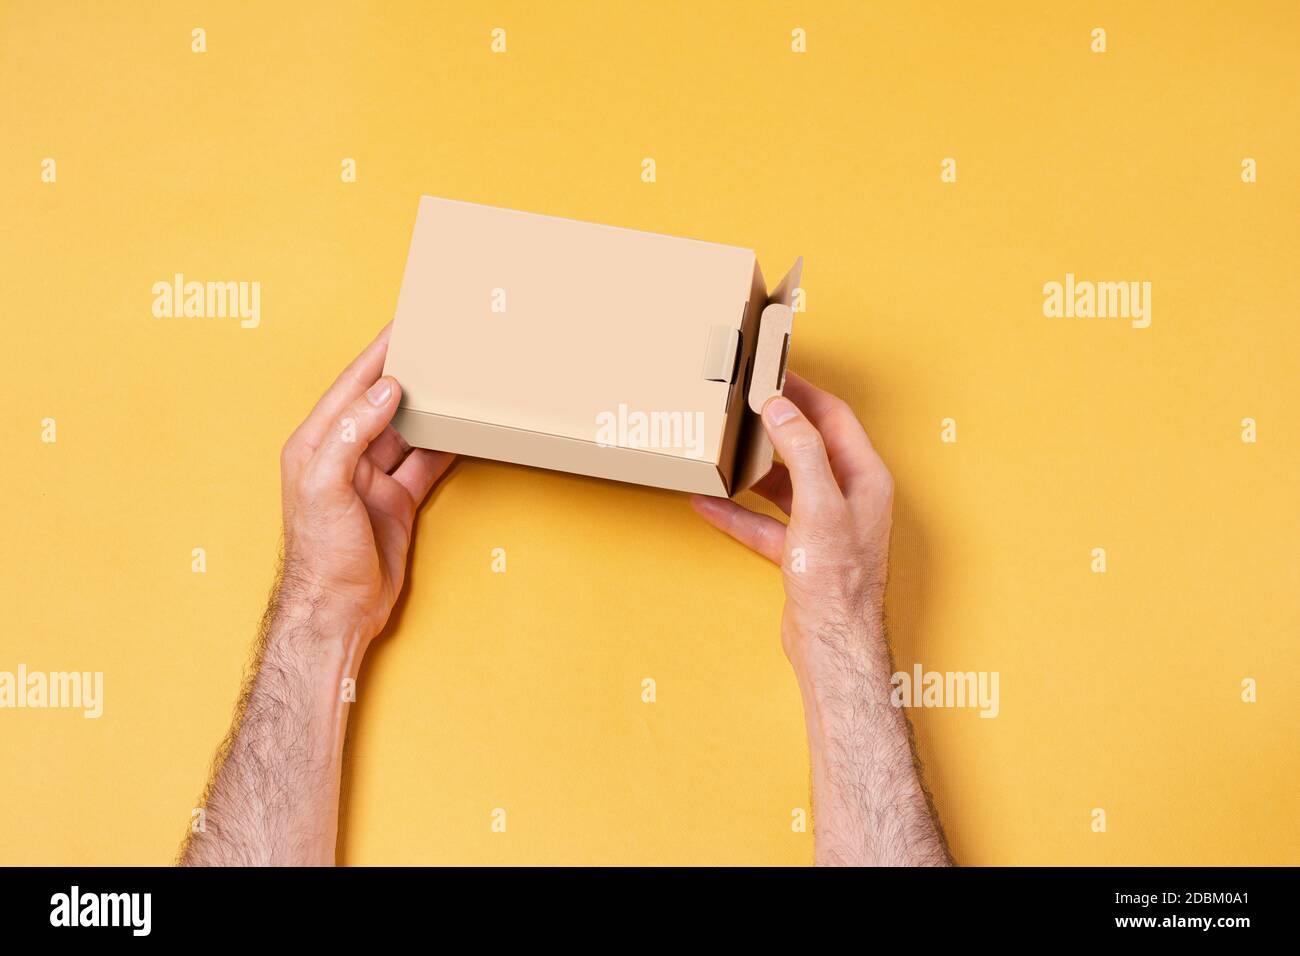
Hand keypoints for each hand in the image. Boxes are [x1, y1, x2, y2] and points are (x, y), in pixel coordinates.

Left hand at [277, 324, 453, 647]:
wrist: (337, 611)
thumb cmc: (320, 554)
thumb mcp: (326, 488)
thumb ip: (351, 434)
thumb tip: (386, 392)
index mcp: (316, 444)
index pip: (351, 386)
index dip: (378, 354)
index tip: (404, 325)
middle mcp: (343, 455)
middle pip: (381, 403)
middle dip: (409, 374)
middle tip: (437, 345)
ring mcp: (372, 480)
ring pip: (407, 431)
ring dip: (429, 409)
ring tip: (454, 381)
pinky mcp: (396, 502)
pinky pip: (424, 464)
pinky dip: (444, 446)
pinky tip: (461, 429)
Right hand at [691, 372, 893, 683]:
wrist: (832, 643)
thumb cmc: (837, 579)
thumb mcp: (818, 504)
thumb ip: (800, 451)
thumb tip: (779, 408)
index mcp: (865, 478)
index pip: (835, 417)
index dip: (804, 392)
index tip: (773, 374)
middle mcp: (849, 498)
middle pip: (810, 446)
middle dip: (776, 425)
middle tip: (745, 404)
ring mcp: (825, 526)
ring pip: (786, 484)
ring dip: (755, 467)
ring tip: (726, 448)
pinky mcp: (802, 554)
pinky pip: (765, 522)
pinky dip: (738, 512)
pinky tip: (709, 503)